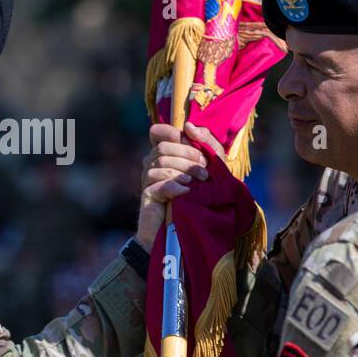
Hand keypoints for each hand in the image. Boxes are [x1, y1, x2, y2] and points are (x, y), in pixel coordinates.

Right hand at [135, 122, 208, 249]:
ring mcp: (148, 179)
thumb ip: (205, 144)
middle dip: (187, 156)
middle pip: (164, 147)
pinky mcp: (148, 195)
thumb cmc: (199, 196)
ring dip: (184, 171)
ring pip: (161, 163)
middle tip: (205, 171)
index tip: (187, 139)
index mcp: (164, 153)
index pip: (157, 132)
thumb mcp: (210, 166)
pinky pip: (159, 184)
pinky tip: (186, 192)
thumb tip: (189, 126)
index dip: (171, 132)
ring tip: (199, 183)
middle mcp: (152, 162)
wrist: (185, 230)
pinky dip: (175, 186)